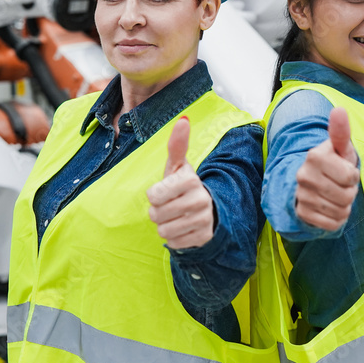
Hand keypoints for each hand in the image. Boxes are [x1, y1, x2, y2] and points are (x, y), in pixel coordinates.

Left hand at [147, 117, 214, 248]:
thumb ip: (177, 145)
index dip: (154, 195)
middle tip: (170, 206)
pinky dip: (174, 238)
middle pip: (156, 214)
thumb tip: (183, 120)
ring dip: (165, 226)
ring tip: (176, 217)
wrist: (209, 211)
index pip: (153, 195)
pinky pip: (173, 243)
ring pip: (163, 230)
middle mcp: (200, 200)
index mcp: (191, 180)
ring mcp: (203, 220)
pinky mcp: (203, 237)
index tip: (165, 191)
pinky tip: (183, 228)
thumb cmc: (184, 187)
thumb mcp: (178, 167)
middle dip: (158, 212)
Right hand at [294, 107, 359, 230]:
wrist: (313, 183)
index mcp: (314, 156)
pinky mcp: (302, 213)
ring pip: (340, 211)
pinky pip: (332, 224)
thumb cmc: (333, 163)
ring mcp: (301, 196)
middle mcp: (304, 176)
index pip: (351, 176)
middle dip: (350, 192)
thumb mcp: (340, 148)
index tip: (345, 171)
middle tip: (341, 185)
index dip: (353, 176)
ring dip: (344, 206)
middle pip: (346, 195)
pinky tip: (330, 208)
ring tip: (335, 195)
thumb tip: (339, 110)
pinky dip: (336, 219)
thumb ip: (341, 132)